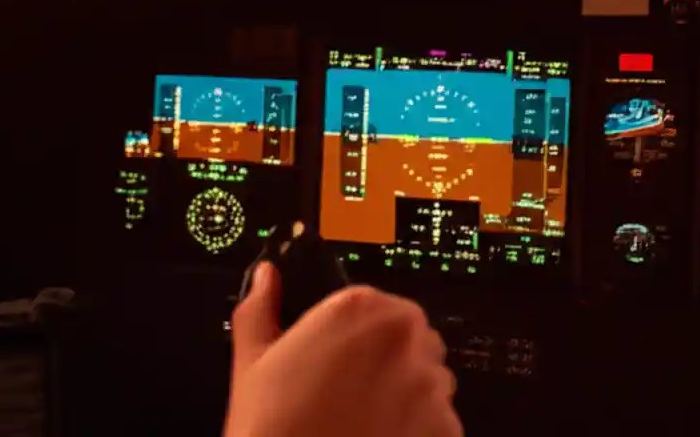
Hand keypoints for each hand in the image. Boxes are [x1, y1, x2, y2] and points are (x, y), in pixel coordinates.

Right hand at [225, 263, 460, 436]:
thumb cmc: (271, 428)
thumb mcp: (252, 360)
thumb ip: (261, 308)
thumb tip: (266, 278)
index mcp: (356, 309)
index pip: (378, 303)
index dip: (360, 331)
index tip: (343, 352)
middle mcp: (401, 339)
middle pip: (412, 337)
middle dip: (390, 359)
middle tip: (351, 390)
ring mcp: (429, 386)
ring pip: (431, 380)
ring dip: (408, 395)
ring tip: (364, 421)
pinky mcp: (447, 430)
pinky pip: (440, 423)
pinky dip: (419, 432)